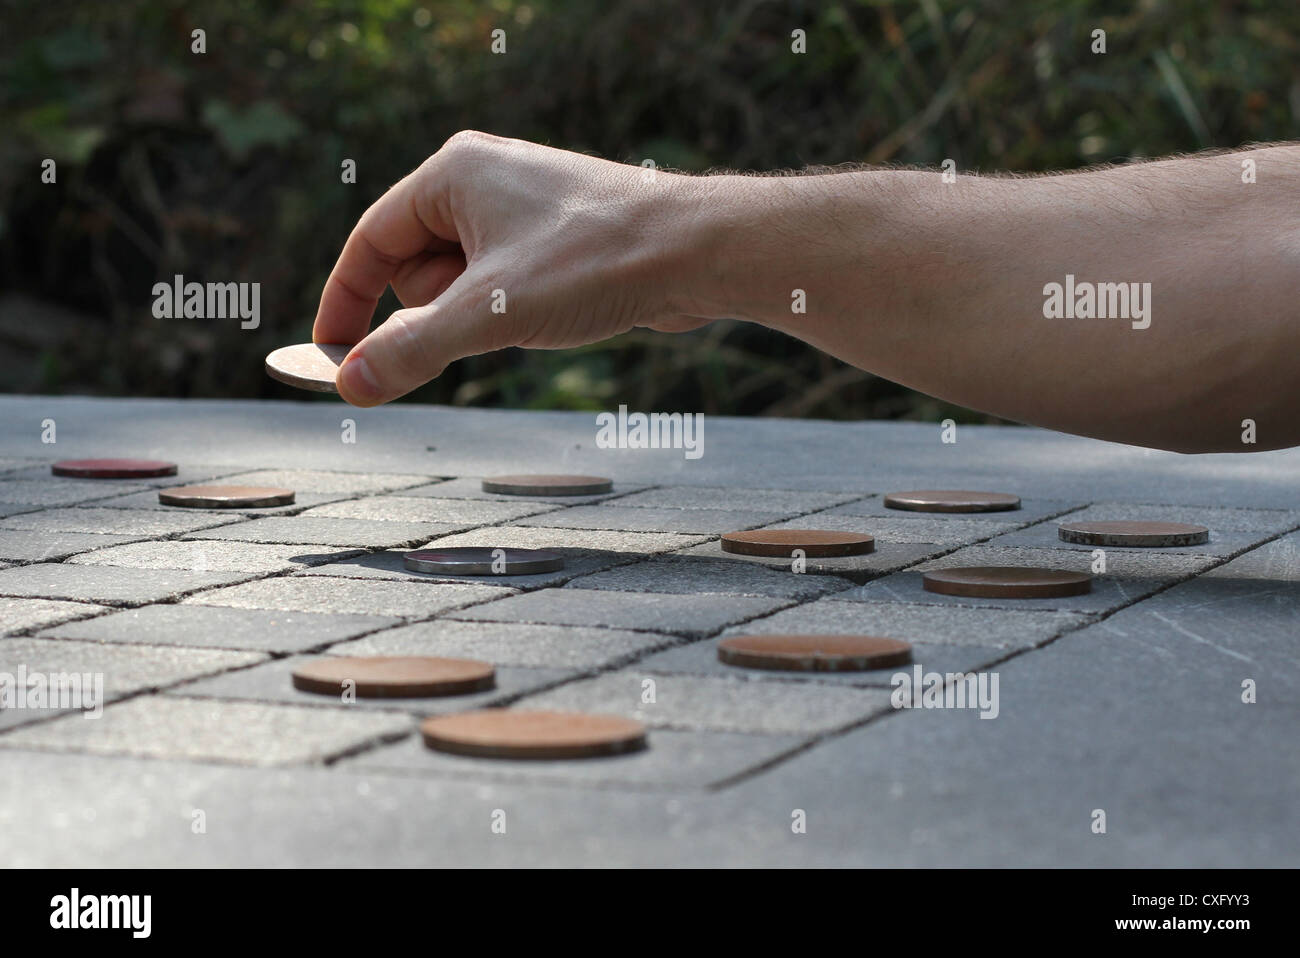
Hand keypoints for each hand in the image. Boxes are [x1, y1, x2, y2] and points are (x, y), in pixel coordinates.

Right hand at [313, 131, 713, 405]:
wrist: (697, 251)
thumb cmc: (596, 261)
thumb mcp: (490, 314)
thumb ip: (413, 350)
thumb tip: (351, 385)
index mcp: (452, 174)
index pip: (371, 242)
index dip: (345, 303)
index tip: (333, 358)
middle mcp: (483, 181)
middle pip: (414, 264)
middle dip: (430, 312)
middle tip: (470, 333)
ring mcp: (522, 209)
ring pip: (462, 281)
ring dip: (475, 316)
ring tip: (528, 315)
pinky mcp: (555, 239)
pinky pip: (503, 285)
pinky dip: (509, 312)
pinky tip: (554, 313)